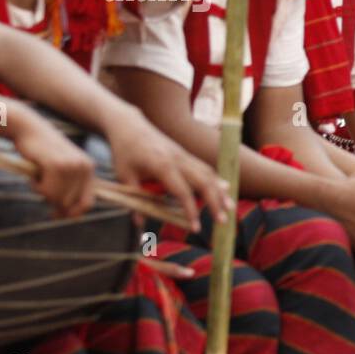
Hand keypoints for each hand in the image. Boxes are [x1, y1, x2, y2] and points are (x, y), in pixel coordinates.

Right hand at [11, 108, 95, 217]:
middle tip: (39, 186)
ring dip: (42, 193)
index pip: (87, 203)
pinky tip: (33, 174)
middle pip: (70, 204)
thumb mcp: (60, 170)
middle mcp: (85, 168)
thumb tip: (68, 216)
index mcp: (89, 170)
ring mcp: (72, 166)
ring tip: (37, 177)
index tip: (57, 215)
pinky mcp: (57, 165)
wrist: (27, 129)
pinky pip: (46, 191)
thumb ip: (67, 190)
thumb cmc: (41, 153)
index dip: (72, 214)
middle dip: (52, 201)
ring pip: (58, 199)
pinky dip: (36, 187)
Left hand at [104, 108, 232, 232]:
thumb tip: (139, 224)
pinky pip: (205, 168)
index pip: (182, 191)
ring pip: (209, 174)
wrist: (129, 125)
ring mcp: (185, 155)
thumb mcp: (124, 176)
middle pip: (204, 182)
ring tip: (230, 208)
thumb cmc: (125, 151)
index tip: (195, 228)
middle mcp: (179, 159)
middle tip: (223, 222)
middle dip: (215, 202)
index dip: (191, 210)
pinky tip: (225, 189)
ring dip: (220, 191)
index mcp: (163, 165)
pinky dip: (216, 180)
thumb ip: (134, 200)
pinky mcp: (186, 154)